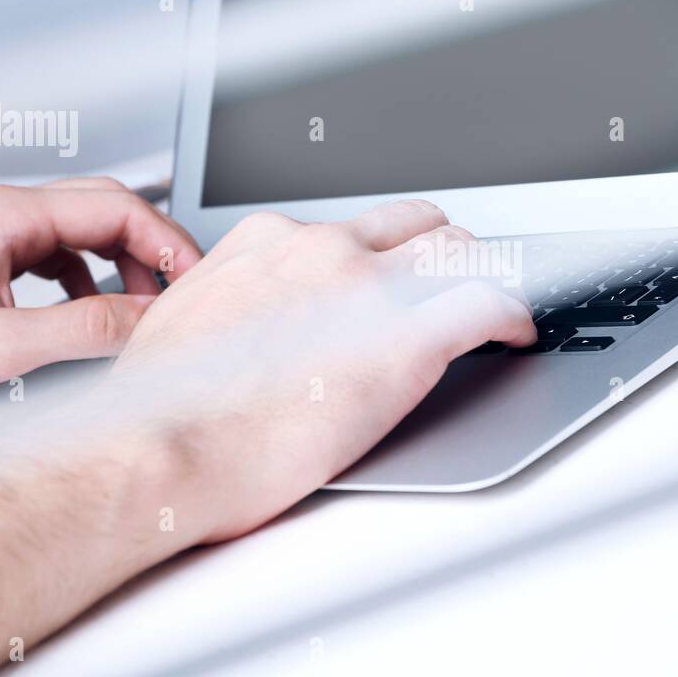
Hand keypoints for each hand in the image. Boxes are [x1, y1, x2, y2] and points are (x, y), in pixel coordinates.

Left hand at [0, 178, 200, 430]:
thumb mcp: (0, 348)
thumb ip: (84, 331)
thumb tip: (147, 321)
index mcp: (7, 216)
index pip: (117, 209)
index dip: (168, 244)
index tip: (195, 280)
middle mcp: (0, 215)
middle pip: (105, 211)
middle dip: (151, 249)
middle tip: (181, 291)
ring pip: (82, 232)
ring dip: (121, 266)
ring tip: (140, 309)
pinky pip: (55, 257)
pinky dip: (88, 281)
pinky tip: (89, 313)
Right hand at [111, 199, 535, 541]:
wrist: (162, 452)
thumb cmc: (165, 416)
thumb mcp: (190, 334)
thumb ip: (235, 313)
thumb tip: (252, 334)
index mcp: (267, 246)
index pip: (354, 228)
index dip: (387, 254)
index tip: (394, 277)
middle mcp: (320, 250)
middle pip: (416, 223)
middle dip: (441, 252)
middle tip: (455, 286)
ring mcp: (367, 287)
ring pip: (459, 248)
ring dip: (481, 275)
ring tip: (495, 307)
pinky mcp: (407, 338)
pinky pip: (488, 302)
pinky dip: (512, 313)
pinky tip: (515, 333)